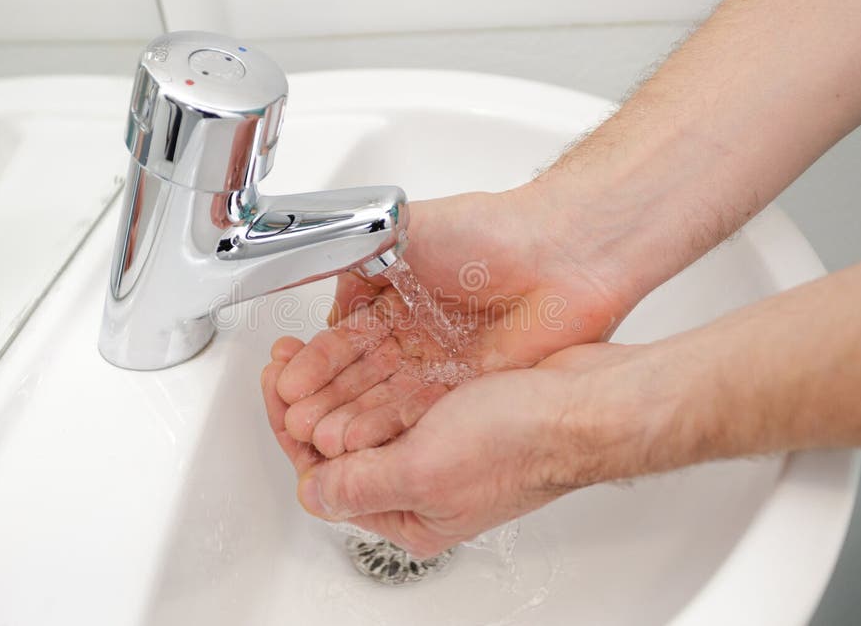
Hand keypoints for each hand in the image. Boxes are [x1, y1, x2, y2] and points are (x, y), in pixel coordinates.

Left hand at [263, 341, 670, 557]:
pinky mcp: (452, 414)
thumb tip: (312, 491)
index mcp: (408, 514)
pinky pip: (391, 395)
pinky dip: (367, 373)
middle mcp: (418, 486)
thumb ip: (359, 484)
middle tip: (283, 365)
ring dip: (331, 384)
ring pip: (362, 417)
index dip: (290, 432)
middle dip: (305, 404)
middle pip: (338, 447)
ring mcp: (435, 448)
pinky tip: (352, 346)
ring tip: (305, 351)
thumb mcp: (425, 472)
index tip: (275, 389)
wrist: (584, 403)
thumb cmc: (522, 443)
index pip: (325, 480)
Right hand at [271, 189, 632, 458]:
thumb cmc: (489, 231)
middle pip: (362, 375)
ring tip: (318, 437)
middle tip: (294, 419)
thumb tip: (326, 298)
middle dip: (327, 398)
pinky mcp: (471, 388)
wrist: (559, 253)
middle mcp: (418, 333)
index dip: (318, 361)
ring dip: (352, 419)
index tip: (288, 381)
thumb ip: (358, 267)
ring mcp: (444, 363)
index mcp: (399, 296)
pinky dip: (391, 428)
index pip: (348, 337)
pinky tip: (361, 441)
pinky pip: (424, 413)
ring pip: (387, 398)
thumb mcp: (405, 232)